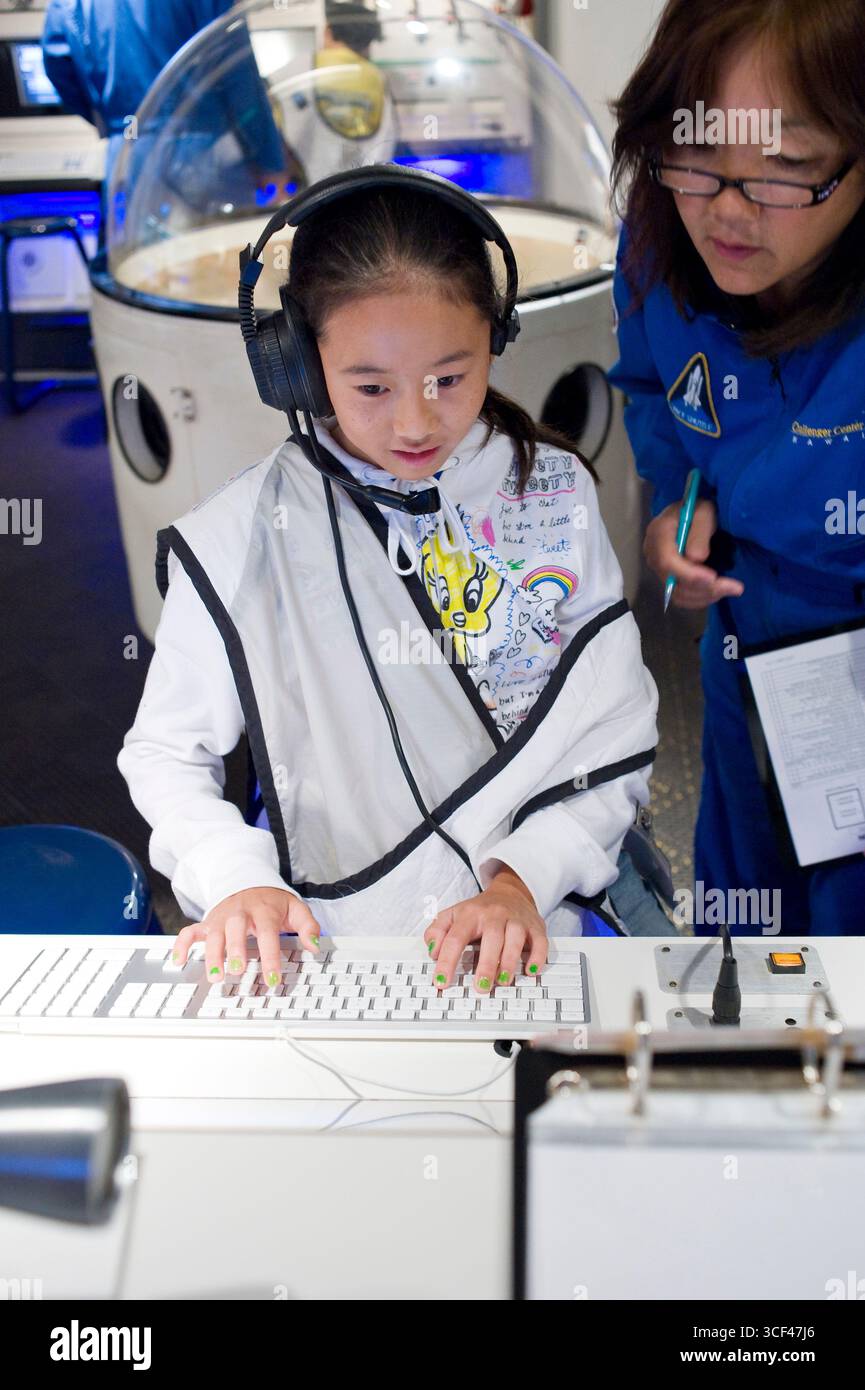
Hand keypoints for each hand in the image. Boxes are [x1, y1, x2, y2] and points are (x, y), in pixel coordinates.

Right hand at [171, 887, 320, 987]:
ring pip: (213, 933)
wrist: (249, 882)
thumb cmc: (272, 903)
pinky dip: (181, 945)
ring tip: (215, 976)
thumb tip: (314, 946)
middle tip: (237, 971)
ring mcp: (220, 917)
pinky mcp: (207, 922)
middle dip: (235, 950)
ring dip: (212, 954)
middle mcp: (239, 913)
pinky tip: (178, 961)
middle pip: (235, 928)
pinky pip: (190, 931)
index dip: (269, 956)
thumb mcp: (295, 908)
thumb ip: (308, 926)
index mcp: (263, 909)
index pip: (267, 933)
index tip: (272, 979)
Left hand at [425, 866, 547, 993]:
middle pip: (491, 938)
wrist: (510, 892)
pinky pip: (540, 942)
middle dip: (486, 964)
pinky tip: (530, 971)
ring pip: (515, 938)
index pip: (455, 938)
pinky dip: (537, 957)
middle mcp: (494, 915)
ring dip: (509, 962)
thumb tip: (433, 952)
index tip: (441, 982)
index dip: (447, 961)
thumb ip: (437, 932)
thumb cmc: (479, 911)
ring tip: (502, 982)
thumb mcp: (453, 915)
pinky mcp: (535, 926)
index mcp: (470, 914)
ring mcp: (516, 920)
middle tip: (480, 986)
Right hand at [644, 498, 743, 609]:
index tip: (713, 578)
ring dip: (705, 596)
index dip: (689, 574)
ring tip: (731, 589)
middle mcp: (653, 554)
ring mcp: (658, 569)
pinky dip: (700, 599)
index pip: (667, 562)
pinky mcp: (667, 578)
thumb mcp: (704, 511)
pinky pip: (680, 597)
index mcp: (658, 533)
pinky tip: (718, 592)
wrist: (691, 515)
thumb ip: (700, 531)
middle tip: (735, 587)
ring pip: (677, 594)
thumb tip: (696, 559)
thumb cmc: (698, 510)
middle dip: (704, 589)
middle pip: (673, 582)